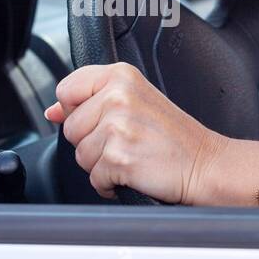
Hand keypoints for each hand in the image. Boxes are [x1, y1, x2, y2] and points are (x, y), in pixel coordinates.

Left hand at [45, 62, 228, 202]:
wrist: (206, 164)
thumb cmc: (174, 137)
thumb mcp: (135, 101)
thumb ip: (90, 100)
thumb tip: (52, 110)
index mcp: (120, 75)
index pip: (66, 89)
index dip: (76, 111)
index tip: (101, 120)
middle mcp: (117, 96)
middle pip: (70, 128)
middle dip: (92, 142)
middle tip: (127, 141)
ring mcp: (117, 127)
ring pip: (80, 155)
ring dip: (101, 164)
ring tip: (132, 156)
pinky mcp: (118, 158)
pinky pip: (93, 177)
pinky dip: (110, 183)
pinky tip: (134, 172)